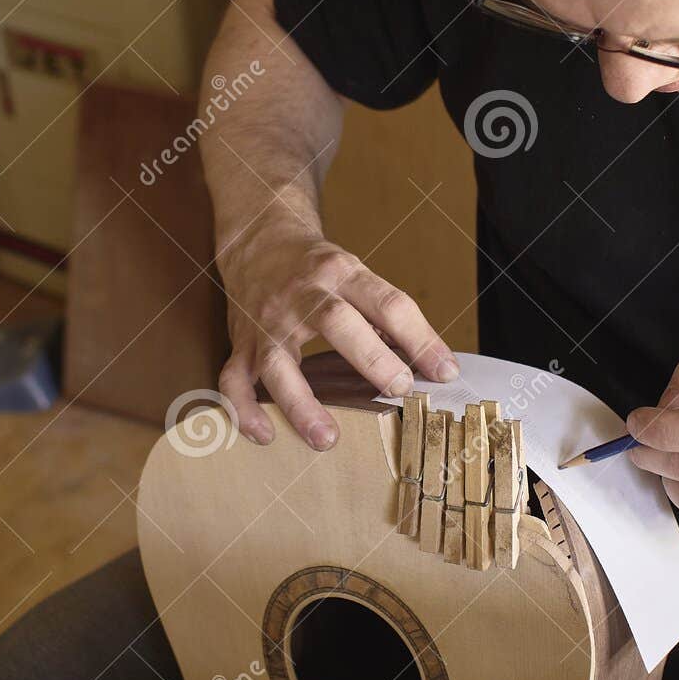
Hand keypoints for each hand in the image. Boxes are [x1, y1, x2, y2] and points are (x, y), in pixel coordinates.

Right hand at [217, 219, 457, 448]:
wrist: (259, 241)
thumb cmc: (317, 268)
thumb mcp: (355, 274)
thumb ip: (388, 314)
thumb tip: (432, 362)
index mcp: (341, 273)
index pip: (388, 303)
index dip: (420, 338)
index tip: (444, 372)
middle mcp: (302, 295)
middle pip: (336, 322)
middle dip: (371, 359)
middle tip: (399, 390)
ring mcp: (267, 321)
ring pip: (279, 361)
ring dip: (302, 402)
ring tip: (327, 438)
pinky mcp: (242, 343)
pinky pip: (233, 379)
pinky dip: (245, 409)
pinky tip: (266, 435)